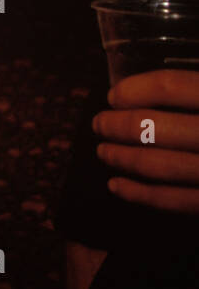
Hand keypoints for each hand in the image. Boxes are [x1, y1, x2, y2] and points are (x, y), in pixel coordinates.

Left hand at [94, 69, 198, 213]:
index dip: (135, 89)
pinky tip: (115, 186)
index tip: (113, 96)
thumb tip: (146, 87)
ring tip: (103, 151)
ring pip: (158, 165)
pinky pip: (173, 202)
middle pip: (154, 126)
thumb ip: (193, 90)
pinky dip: (138, 194)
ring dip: (121, 157)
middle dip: (117, 125)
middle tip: (98, 124)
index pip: (172, 86)